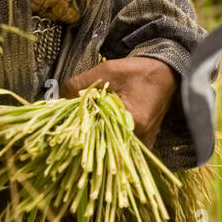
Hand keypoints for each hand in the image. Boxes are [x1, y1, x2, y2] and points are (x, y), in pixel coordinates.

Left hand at [59, 56, 178, 148]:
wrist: (164, 73)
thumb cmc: (137, 71)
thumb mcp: (105, 72)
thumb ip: (79, 85)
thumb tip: (57, 98)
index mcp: (133, 121)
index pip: (98, 136)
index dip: (78, 134)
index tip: (62, 133)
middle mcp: (141, 138)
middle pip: (105, 147)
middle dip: (85, 141)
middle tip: (67, 136)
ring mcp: (144, 143)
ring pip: (112, 150)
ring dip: (96, 143)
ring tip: (79, 136)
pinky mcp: (143, 142)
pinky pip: (121, 148)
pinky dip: (107, 142)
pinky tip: (96, 135)